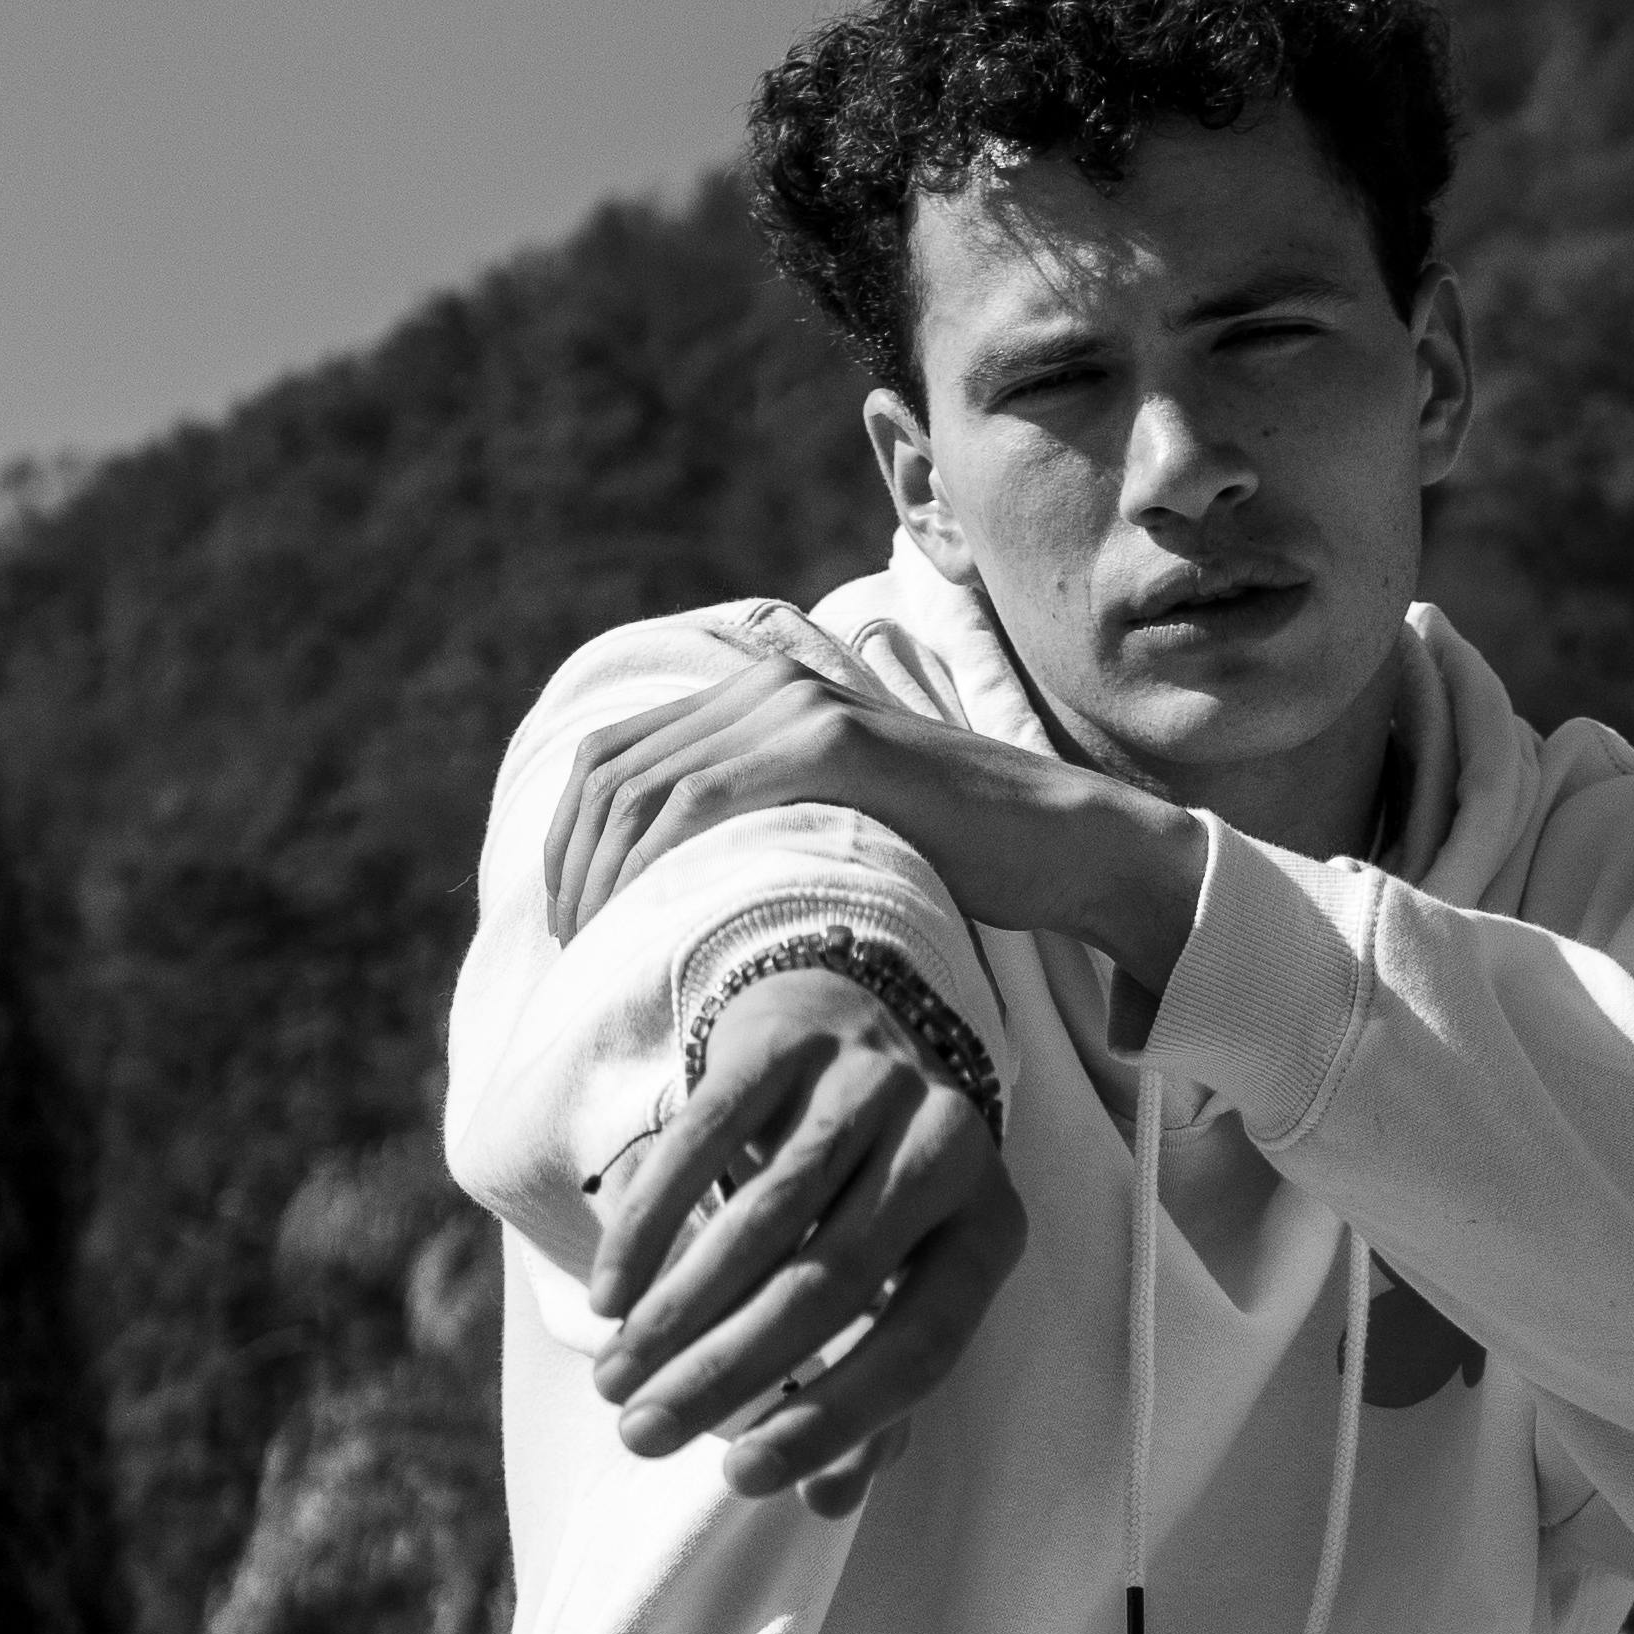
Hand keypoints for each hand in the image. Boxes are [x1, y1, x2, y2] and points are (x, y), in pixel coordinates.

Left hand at [546, 613, 1207, 990]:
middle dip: (574, 864)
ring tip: (604, 950)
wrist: (1061, 845)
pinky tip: (649, 922)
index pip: (618, 755)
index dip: (571, 838)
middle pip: (614, 769)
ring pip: (646, 786)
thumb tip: (680, 892)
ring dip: (604, 875)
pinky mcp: (833, 745)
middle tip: (577, 949)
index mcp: (760, 695)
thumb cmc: (959, 861)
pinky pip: (703, 801)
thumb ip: (764, 826)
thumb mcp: (836, 828)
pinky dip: (656, 864)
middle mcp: (768, 683)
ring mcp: (801, 707)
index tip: (572, 921)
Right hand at [587, 973, 1024, 1510]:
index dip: (835, 1418)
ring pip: (766, 1217)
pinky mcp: (787, 1040)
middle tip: (646, 1436)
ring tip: (618, 1382)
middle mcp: (947, 1147)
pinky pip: (705, 1141)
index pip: (925, 1347)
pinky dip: (651, 1228)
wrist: (847, 1023)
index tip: (745, 1478)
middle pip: (834, 1283)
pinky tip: (612, 1298)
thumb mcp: (899, 1287)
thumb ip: (876, 1394)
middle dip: (728, 1374)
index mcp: (990, 1229)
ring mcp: (869, 1082)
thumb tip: (827, 1500)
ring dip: (679, 1314)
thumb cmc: (873, 1195)